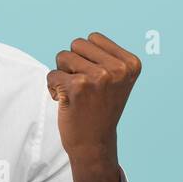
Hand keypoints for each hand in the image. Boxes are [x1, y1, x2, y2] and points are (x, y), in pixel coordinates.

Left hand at [46, 33, 141, 181]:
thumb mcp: (116, 79)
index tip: (95, 78)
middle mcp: (118, 68)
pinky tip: (66, 101)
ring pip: (62, 56)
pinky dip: (53, 87)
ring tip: (75, 93)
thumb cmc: (100, 108)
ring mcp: (98, 76)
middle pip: (77, 43)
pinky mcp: (77, 86)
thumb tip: (85, 40)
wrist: (95, 143)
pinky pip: (52, 74)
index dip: (87, 56)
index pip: (94, 38)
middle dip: (73, 62)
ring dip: (62, 74)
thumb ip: (105, 56)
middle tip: (83, 86)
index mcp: (131, 63)